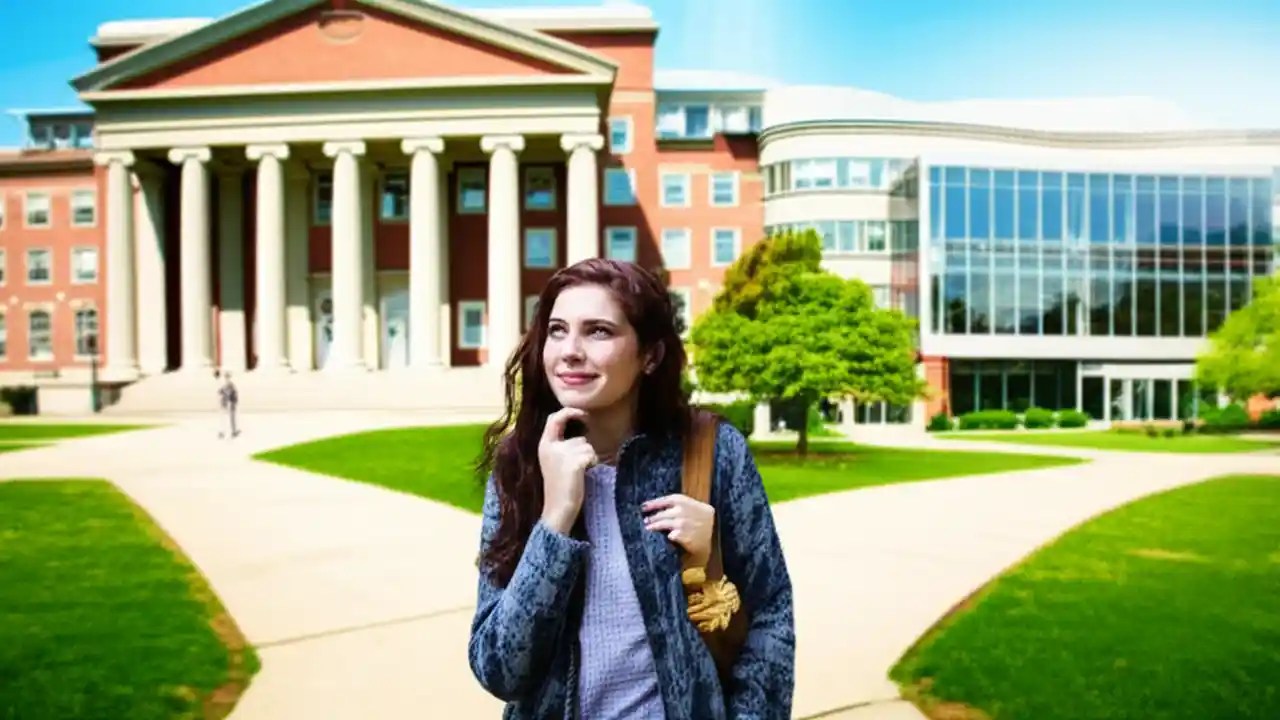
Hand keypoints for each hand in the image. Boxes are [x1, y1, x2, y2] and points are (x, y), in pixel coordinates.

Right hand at [539, 407, 596, 533]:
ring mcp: (562, 454)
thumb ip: (560, 446)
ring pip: (587, 446)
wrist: (558, 508)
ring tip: (578, 474)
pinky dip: (592, 463)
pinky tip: (584, 474)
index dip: (569, 412)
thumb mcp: (552, 462)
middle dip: (584, 452)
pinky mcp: (574, 463)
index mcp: (544, 445)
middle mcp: (551, 446)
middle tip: (580, 466)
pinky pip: (591, 454)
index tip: (583, 414)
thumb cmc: (559, 486)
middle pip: (579, 439)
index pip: (554, 418)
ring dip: (588, 458)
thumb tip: (579, 435)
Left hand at [642, 494, 714, 567]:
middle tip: (646, 520)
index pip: (664, 500)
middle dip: (652, 517)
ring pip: (664, 524)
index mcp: (684, 500)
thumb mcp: (692, 505)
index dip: (653, 504)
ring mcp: (683, 524)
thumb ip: (677, 504)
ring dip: (655, 526)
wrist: (718, 531)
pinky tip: (665, 536)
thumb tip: (654, 506)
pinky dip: (668, 535)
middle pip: (662, 514)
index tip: (643, 507)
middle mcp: (682, 511)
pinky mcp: (685, 536)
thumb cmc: (702, 517)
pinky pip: (671, 535)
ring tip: (649, 528)